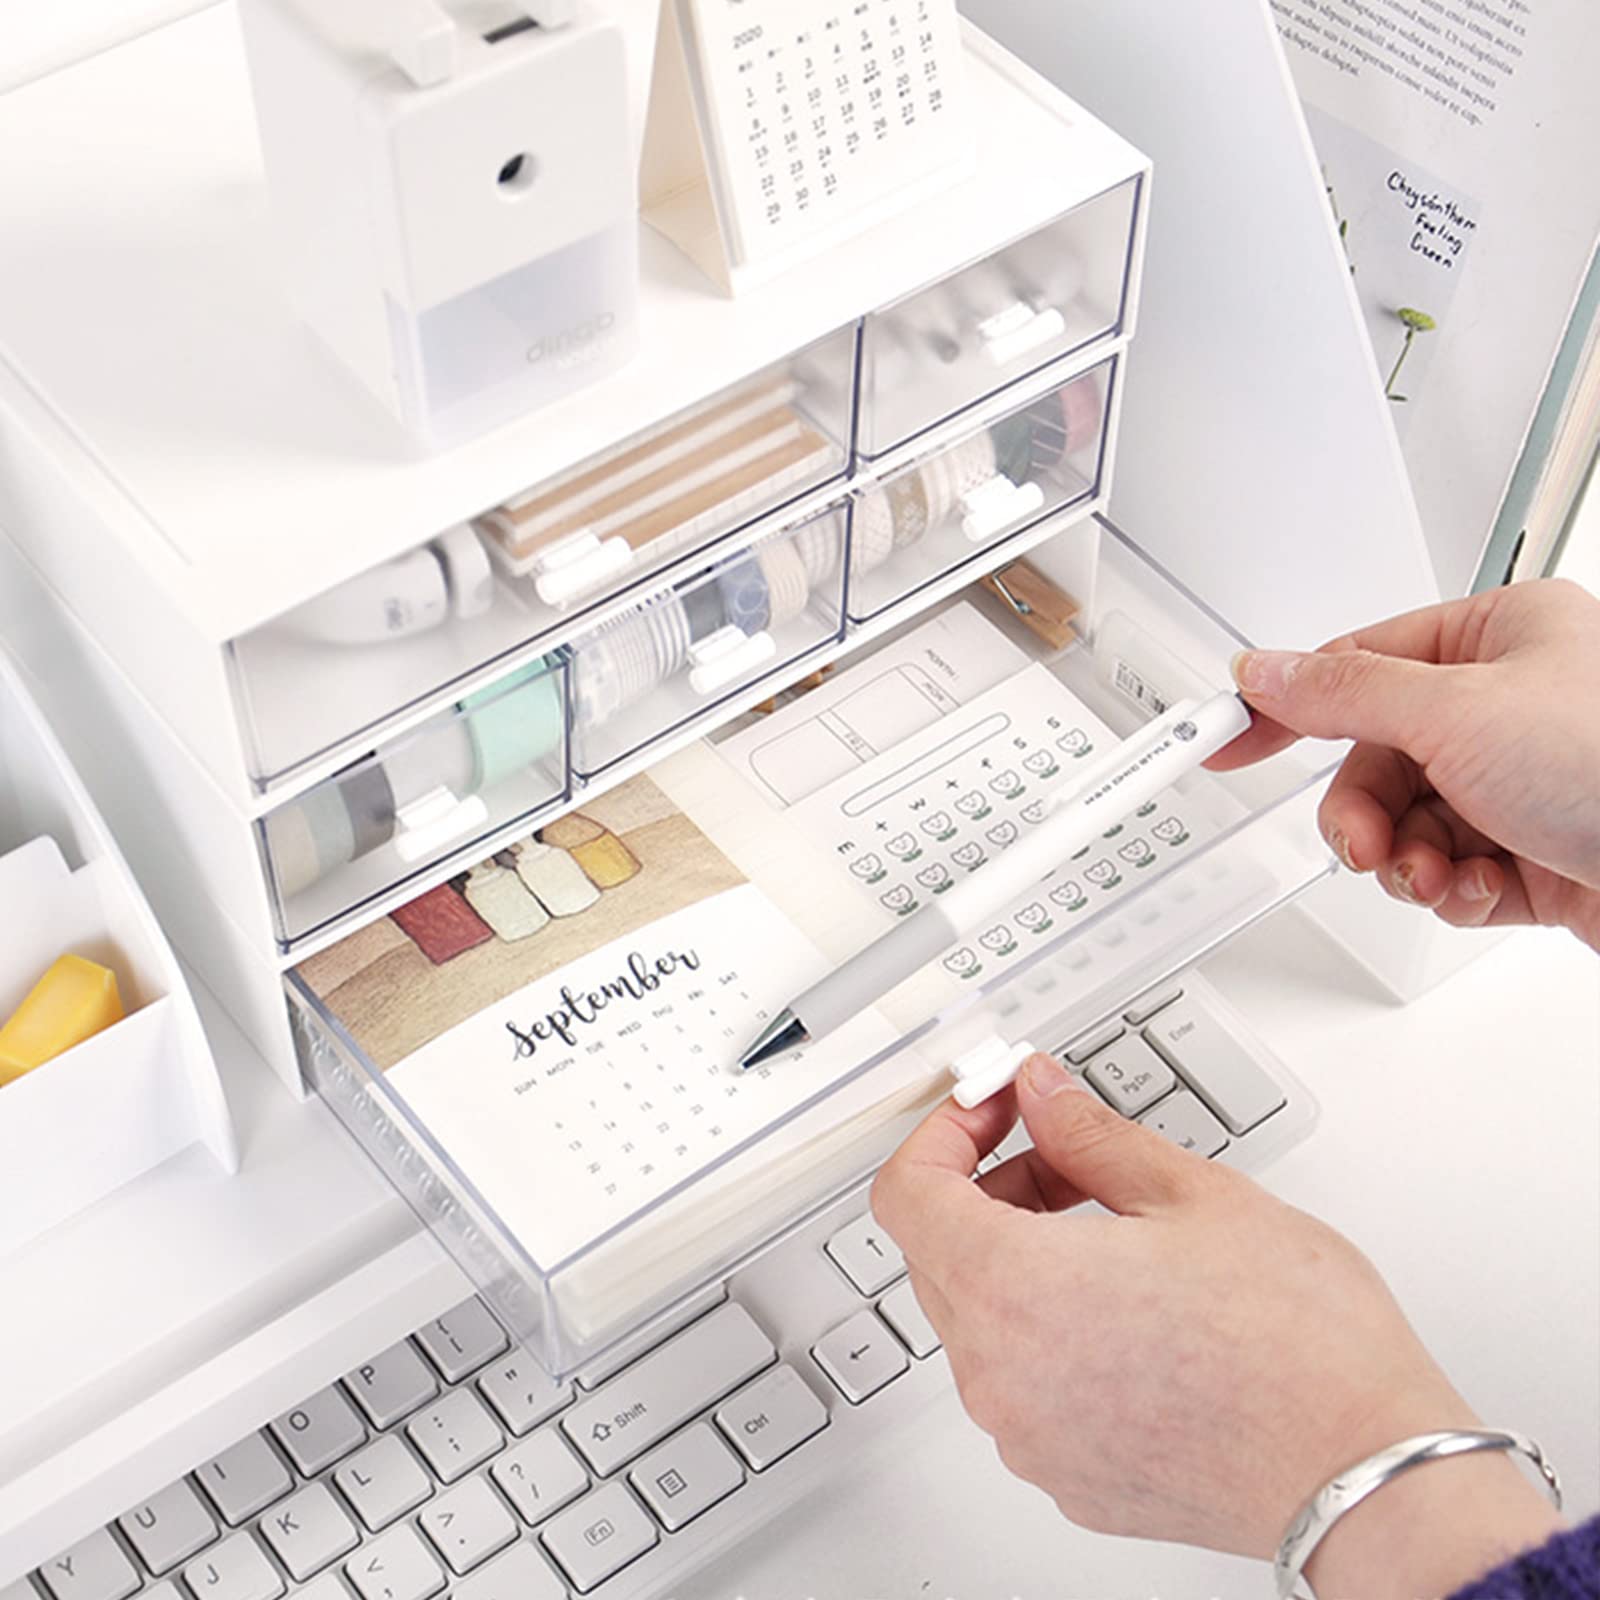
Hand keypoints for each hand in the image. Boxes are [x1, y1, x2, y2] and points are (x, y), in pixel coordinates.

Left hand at [871, 1056, 1562, 1592]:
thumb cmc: (1302, 1349)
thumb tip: (1041, 1096)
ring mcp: (1030, 1437)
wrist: (1369, 1476)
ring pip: (978, 1318)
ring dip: (1017, 1256)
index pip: (907, 1192)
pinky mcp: (1067, 1476)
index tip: (989, 1111)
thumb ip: (1089, 1135)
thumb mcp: (1193, 1194)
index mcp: (1014, 1290)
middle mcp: (1001, 1374)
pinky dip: (1047, 1328)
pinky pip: (1021, 1381)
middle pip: (938, 1252)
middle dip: (987, 1186)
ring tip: (1111, 1227)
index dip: (941, 1134)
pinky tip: (1124, 1303)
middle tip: (1061, 1153)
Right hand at [1210, 579, 1599, 949]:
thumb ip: (1345, 693)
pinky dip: (1449, 886)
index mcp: (1499, 638)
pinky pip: (1448, 866)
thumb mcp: (1458, 713)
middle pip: (1378, 756)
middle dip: (1364, 811)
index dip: (1286, 703)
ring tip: (1431, 872)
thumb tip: (1267, 670)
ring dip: (1405, 857)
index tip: (1226, 733)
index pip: (1359, 661)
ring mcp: (1523, 781)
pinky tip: (1475, 888)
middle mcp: (1512, 704)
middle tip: (1360, 842)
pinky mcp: (1535, 850)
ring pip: (1407, 820)